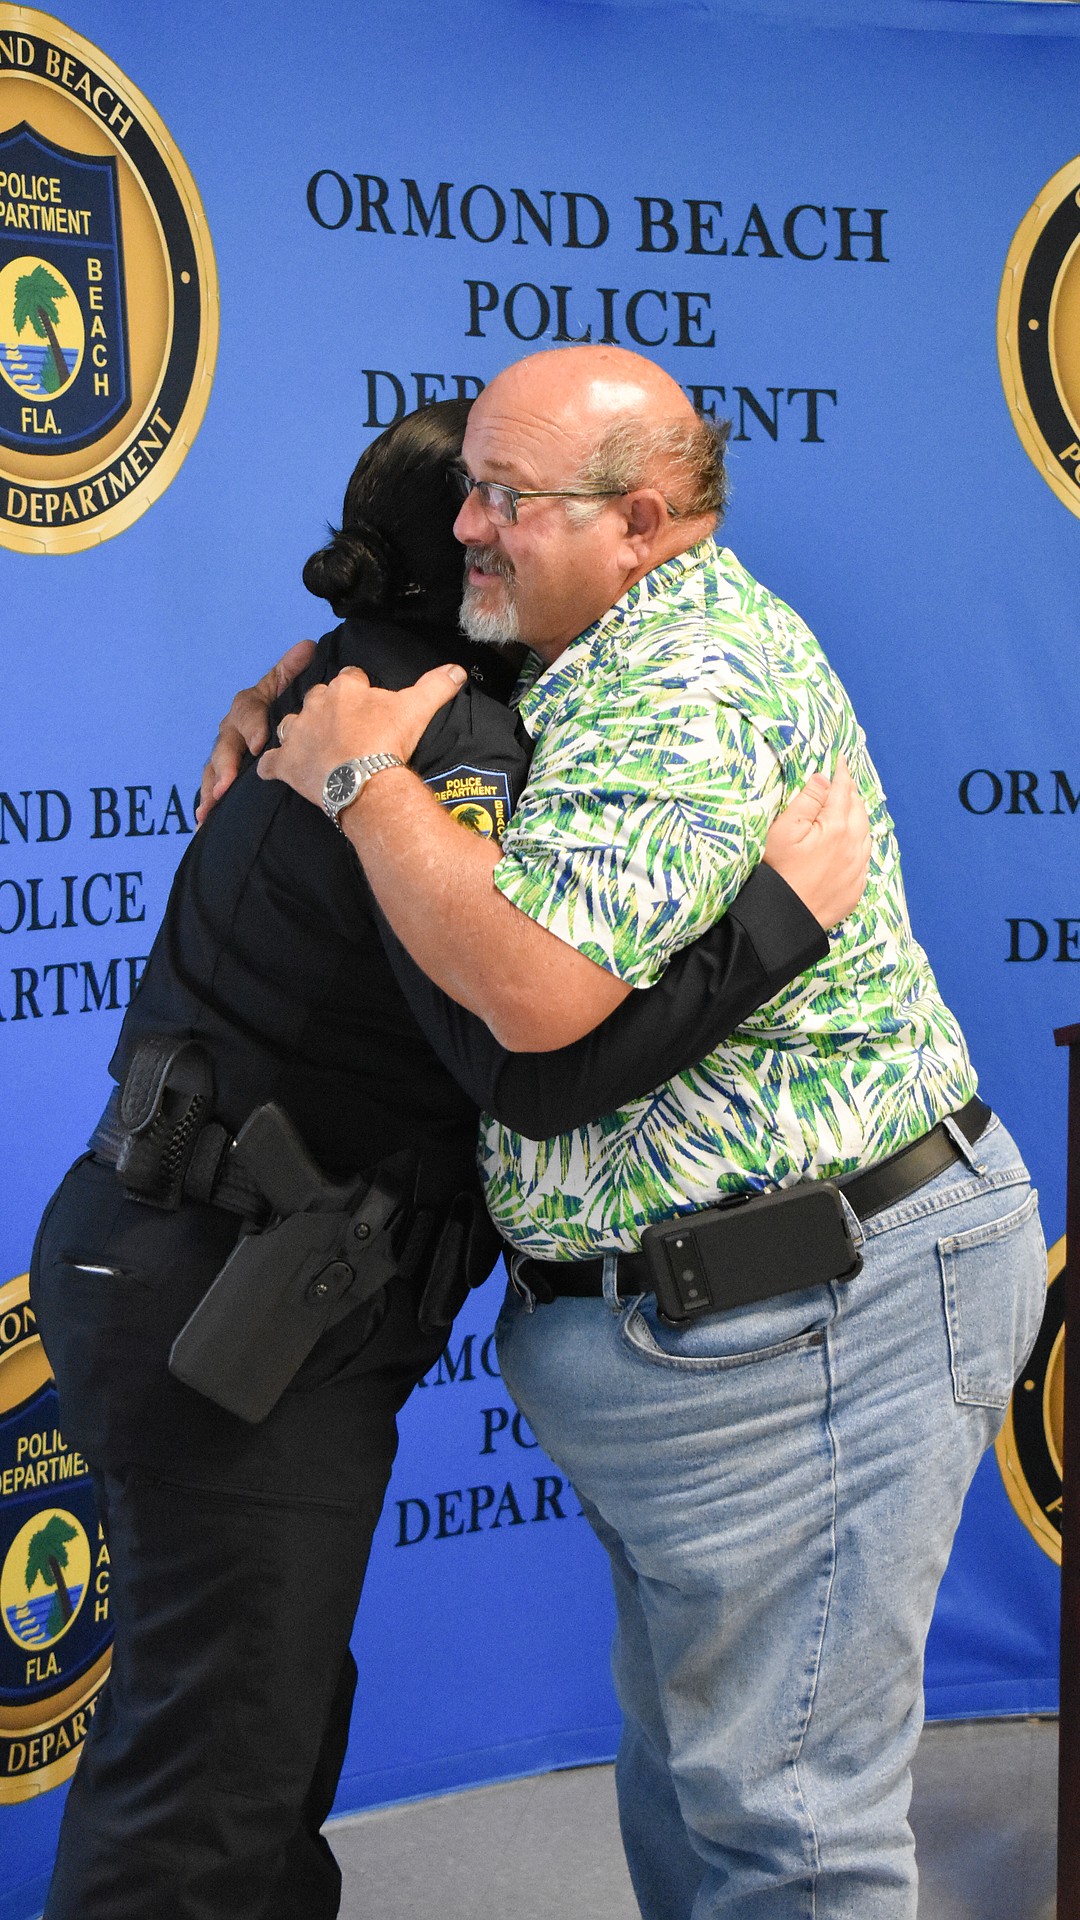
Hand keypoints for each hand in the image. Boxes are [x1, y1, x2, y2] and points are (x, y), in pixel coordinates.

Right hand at [196, 639, 316, 822]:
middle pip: (224, 746)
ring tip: (210, 806)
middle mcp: (231, 730)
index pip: (246, 712)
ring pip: (214, 769)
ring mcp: (225, 754)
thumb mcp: (284, 687)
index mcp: (247, 707)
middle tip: (229, 783)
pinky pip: (212, 787)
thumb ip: (291, 671)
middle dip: (226, 765)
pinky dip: (207, 803)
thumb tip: (307, 646)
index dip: (252, 726)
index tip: (260, 743)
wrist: (267, 726)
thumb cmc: (277, 705)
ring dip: (211, 788)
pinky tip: (204, 821)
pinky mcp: (224, 774)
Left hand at [257, 662, 467, 808]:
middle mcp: (314, 705)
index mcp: (344, 688)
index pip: (349, 677)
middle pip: (317, 697)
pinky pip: (271, 763)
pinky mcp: (285, 764)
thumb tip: (459, 669)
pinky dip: (273, 767)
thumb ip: (436, 685)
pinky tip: (277, 772)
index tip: (369, 705)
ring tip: (315, 747)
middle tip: (345, 729)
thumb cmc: (389, 740)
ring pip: (289, 725)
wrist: (366, 780)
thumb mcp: (418, 708)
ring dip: (299, 732)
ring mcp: (296, 735)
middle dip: (327, 709)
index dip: (359, 690)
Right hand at [763, 758, 870, 929]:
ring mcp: (857, 870)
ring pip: (866, 833)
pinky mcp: (855, 889)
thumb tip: (823, 778)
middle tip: (842, 781)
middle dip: (851, 792)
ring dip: (858, 816)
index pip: (842, 790)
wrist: (785, 920)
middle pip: (859, 809)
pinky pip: (864, 858)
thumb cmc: (777, 873)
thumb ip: (807, 801)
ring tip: (849, 808)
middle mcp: (854, 846)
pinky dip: (860, 842)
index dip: (841, 772)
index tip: (841, 758)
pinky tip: (851, 843)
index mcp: (837, 827)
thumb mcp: (784, 830)